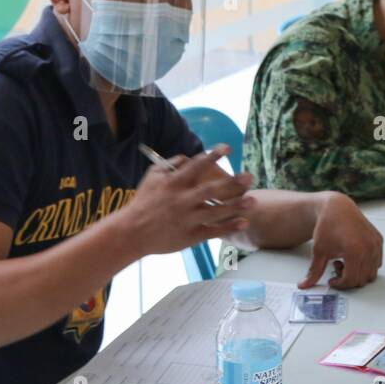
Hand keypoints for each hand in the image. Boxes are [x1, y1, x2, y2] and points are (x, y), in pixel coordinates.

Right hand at [119, 146, 254, 256]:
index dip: (212, 155)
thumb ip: (171, 164)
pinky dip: (229, 227)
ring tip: (253, 200)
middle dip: (232, 183)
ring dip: (236, 206)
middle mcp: (183, 200)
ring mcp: (188, 219)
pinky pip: (213, 231)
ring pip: (216, 212)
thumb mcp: (152, 176)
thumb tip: (189, 156)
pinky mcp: (190, 236)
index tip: (227, 148)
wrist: (131, 232)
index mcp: (174, 184)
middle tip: (249, 176)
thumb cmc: (143, 201)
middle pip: (212, 190)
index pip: (196, 166)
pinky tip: (244, 222)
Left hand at [301, 193, 383, 289]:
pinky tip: (354, 257)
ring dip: (359, 273)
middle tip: (336, 268)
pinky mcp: (378, 240)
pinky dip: (367, 265)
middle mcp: (369, 248)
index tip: (332, 280)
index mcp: (355, 251)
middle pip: (362, 279)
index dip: (340, 284)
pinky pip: (377, 261)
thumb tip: (305, 284)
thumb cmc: (329, 224)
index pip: (351, 280)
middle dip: (349, 279)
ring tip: (346, 262)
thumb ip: (314, 272)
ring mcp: (375, 244)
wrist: (336, 207)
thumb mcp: (319, 251)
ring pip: (372, 272)